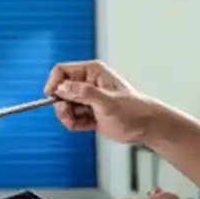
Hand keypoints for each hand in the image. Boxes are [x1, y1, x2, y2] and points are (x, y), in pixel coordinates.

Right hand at [43, 60, 159, 144]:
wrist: (146, 127)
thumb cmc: (134, 110)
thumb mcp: (108, 101)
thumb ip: (84, 93)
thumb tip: (62, 88)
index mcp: (92, 72)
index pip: (62, 71)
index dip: (54, 84)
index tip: (52, 98)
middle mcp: (87, 83)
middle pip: (59, 90)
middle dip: (61, 105)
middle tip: (70, 114)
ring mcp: (86, 99)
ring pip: (63, 106)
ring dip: (67, 117)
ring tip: (83, 121)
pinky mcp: (87, 113)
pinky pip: (70, 118)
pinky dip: (74, 124)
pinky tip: (88, 125)